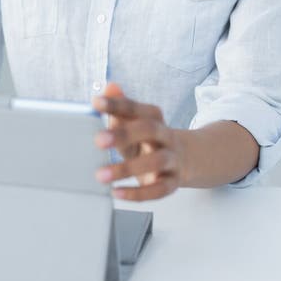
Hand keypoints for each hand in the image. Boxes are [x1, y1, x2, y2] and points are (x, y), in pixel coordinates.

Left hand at [91, 82, 184, 200]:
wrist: (185, 159)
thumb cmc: (148, 140)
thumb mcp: (134, 124)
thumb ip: (120, 108)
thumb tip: (109, 87)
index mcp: (154, 118)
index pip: (136, 108)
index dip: (117, 104)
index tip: (96, 102)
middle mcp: (165, 136)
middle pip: (149, 130)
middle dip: (124, 134)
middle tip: (98, 140)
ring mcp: (171, 160)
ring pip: (155, 162)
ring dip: (126, 169)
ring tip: (100, 175)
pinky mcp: (172, 183)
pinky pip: (158, 190)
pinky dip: (138, 193)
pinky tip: (116, 193)